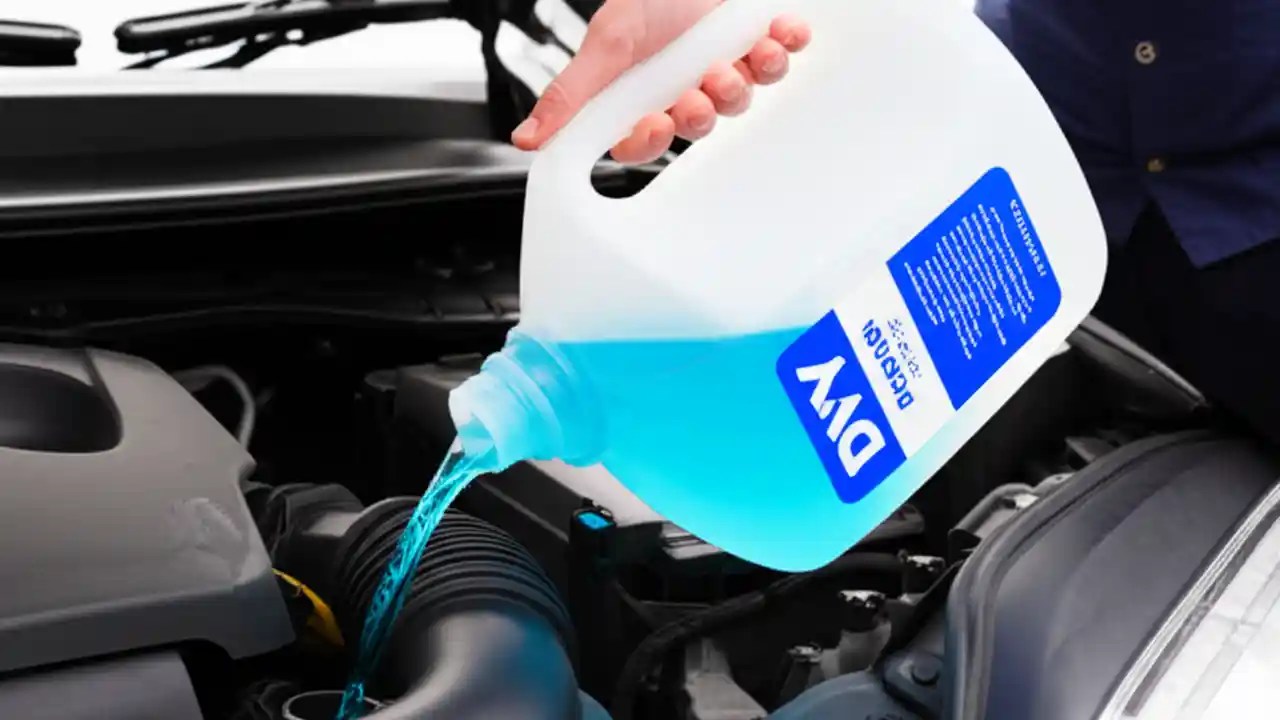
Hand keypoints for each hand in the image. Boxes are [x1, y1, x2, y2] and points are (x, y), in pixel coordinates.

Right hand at [510, 0, 809, 163]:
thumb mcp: (606, 40)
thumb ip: (571, 93)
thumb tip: (527, 139)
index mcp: (646, 94)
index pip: (644, 141)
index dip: (651, 140)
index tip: (656, 122)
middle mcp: (686, 87)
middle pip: (699, 123)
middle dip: (704, 108)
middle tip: (704, 86)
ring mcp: (726, 67)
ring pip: (740, 98)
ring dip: (743, 81)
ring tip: (743, 56)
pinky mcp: (760, 45)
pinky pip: (781, 59)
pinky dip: (785, 46)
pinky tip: (780, 33)